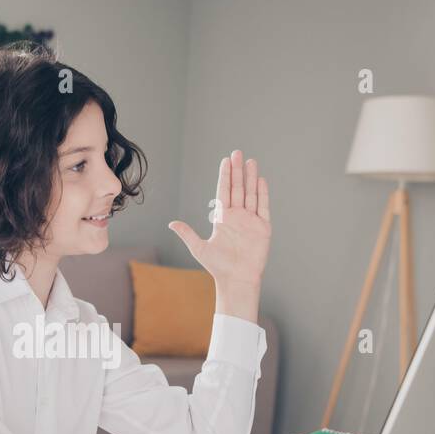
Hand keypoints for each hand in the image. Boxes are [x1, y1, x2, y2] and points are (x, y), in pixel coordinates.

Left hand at [168, 150, 271, 314]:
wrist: (237, 280)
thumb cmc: (218, 267)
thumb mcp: (199, 248)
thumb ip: (187, 233)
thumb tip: (171, 223)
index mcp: (223, 219)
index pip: (224, 192)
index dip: (225, 176)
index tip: (225, 161)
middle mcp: (237, 217)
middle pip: (237, 188)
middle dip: (237, 171)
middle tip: (237, 153)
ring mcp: (251, 221)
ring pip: (251, 194)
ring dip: (251, 178)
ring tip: (250, 161)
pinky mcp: (263, 227)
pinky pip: (263, 207)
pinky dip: (262, 193)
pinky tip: (261, 180)